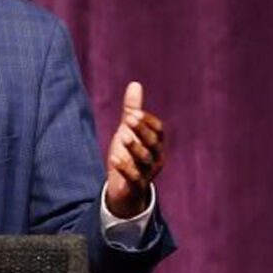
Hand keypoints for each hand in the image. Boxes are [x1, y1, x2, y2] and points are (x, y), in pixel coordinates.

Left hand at [105, 81, 165, 218]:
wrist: (124, 189)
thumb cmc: (128, 155)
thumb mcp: (128, 131)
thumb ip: (132, 110)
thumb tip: (135, 84)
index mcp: (157, 144)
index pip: (158, 130)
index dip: (148, 122)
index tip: (134, 112)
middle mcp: (156, 158)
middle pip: (153, 143)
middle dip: (141, 131)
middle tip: (128, 119)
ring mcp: (148, 173)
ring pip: (145, 159)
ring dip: (133, 147)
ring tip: (122, 136)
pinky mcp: (137, 186)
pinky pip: (134, 177)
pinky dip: (124, 168)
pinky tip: (113, 158)